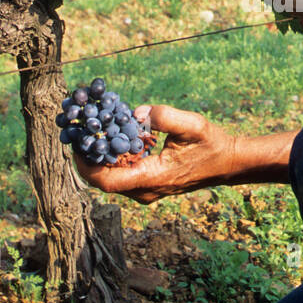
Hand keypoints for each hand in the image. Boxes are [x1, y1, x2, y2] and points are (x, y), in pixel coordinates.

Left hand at [73, 103, 237, 202]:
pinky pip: (122, 174)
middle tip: (79, 130)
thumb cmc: (211, 144)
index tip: (76, 143)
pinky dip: (113, 156)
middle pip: (103, 179)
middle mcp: (145, 189)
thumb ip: (164, 116)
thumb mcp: (193, 125)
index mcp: (152, 178)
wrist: (226, 163)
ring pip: (110, 177)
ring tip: (93, 129)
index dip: (86, 164)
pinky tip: (114, 135)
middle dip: (88, 156)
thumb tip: (137, 113)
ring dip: (100, 155)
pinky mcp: (147, 184)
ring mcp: (145, 189)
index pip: (107, 181)